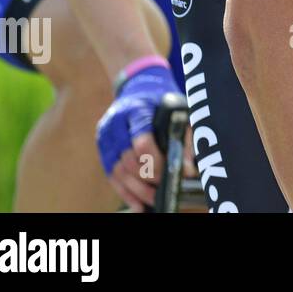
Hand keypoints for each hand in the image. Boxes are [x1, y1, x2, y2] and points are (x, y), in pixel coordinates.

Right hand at [95, 65, 187, 210]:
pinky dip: (124, 191)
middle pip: (128, 159)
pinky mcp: (103, 149)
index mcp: (136, 111)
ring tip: (153, 200)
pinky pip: (112, 175)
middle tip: (163, 190)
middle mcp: (116, 124)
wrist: (138, 87)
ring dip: (136, 189)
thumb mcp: (178, 110)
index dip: (155, 162)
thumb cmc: (161, 100)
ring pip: (118, 170)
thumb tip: (189, 170)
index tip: (170, 173)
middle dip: (146, 179)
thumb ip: (185, 137)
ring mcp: (106, 137)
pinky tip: (137, 204)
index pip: (141, 142)